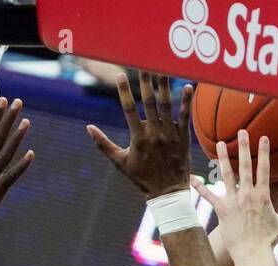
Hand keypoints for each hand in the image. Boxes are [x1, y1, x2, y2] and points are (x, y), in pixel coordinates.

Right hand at [87, 71, 193, 198]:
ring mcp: (170, 134)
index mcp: (138, 138)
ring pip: (167, 104)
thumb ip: (103, 144)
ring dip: (165, 84)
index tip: (121, 74)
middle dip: (146, 81)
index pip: (129, 110)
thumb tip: (88, 128)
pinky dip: (186, 101)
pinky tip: (189, 84)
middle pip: (149, 101)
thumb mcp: (119, 162)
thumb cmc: (141, 178)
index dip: (124, 92)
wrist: (167, 192)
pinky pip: (185, 115)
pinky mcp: (183, 136)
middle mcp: (155, 133)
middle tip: (144, 62)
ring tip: (164, 66)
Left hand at [193, 131, 277, 255]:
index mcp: (263, 195)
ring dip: (222, 158)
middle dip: (243, 147)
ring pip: (226, 176)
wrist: (251, 252)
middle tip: (241, 132)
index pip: (265, 168)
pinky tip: (190, 178)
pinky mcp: (222, 210)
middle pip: (245, 166)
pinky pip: (209, 196)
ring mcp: (234, 201)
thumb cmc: (267, 239)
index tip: (263, 138)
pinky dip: (199, 187)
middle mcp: (248, 194)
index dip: (264, 152)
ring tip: (218, 144)